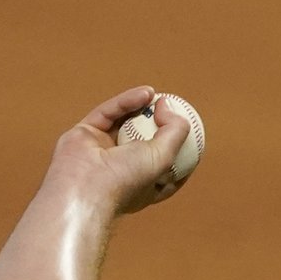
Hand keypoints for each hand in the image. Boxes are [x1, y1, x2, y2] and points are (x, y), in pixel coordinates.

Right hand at [50, 87, 196, 217]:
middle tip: (173, 108)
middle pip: (144, 142)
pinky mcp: (85, 134)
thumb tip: (170, 106)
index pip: (165, 170)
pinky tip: (146, 93)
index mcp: (141, 186)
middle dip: (159, 125)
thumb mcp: (164, 157)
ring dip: (143, 109)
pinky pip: (108, 113)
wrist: (86, 186)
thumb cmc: (127, 180)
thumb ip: (175, 131)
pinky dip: (127, 102)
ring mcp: (101, 151)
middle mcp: (120, 169)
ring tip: (160, 97)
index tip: (195, 136)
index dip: (180, 152)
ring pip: (124, 124)